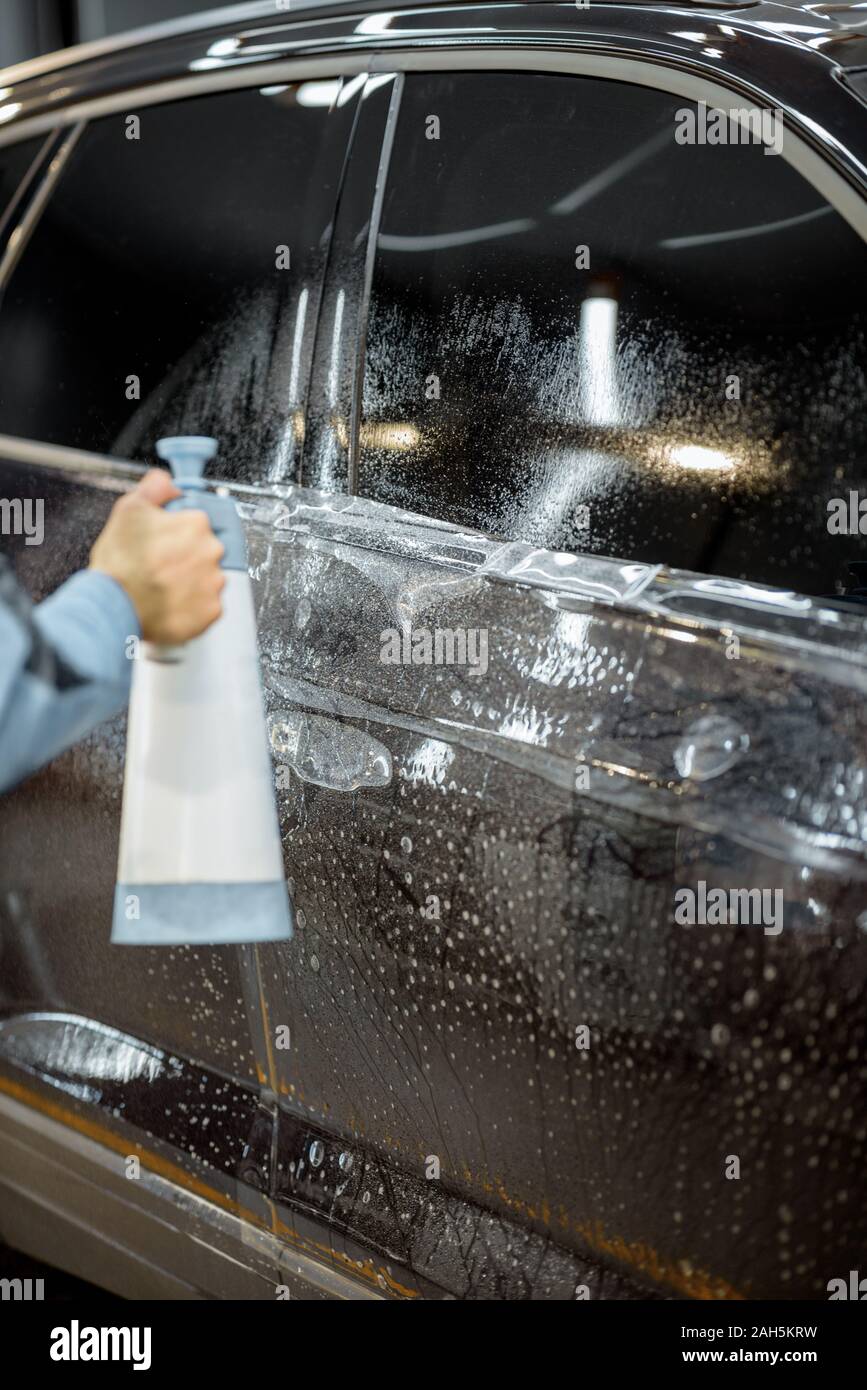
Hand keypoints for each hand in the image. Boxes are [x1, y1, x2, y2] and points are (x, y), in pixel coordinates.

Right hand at [89, 469, 224, 642]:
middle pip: (204, 551)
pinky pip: (207, 605)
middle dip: (185, 557)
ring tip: (163, 586)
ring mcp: (213, 583)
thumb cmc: (120, 563)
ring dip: (190, 581)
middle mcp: (211, 552)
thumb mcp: (128, 509)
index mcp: (196, 524)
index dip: (177, 533)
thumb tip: (168, 482)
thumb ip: (154, 488)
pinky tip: (171, 602)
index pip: (197, 523)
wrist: (113, 606)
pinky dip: (192, 606)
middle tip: (160, 566)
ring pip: (207, 578)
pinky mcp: (211, 611)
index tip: (164, 543)